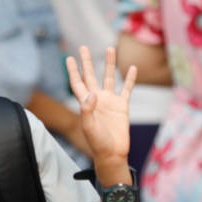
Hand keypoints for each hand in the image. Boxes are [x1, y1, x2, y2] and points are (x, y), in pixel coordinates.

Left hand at [66, 46, 134, 166]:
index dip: (73, 71)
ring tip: (110, 48)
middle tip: (83, 47)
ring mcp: (110, 101)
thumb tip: (92, 94)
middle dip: (87, 62)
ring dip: (109, 64)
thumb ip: (87, 110)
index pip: (78, 83)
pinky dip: (130, 79)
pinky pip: (126, 89)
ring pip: (109, 78)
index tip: (69, 58)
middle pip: (91, 76)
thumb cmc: (97, 142)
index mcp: (86, 103)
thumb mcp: (89, 127)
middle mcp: (97, 99)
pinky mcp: (122, 106)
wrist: (113, 153)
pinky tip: (132, 68)